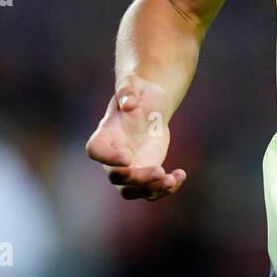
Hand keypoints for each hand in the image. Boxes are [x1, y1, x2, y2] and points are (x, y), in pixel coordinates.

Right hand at [86, 75, 187, 200]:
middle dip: (136, 178)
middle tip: (159, 170)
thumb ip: (128, 91)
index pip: (96, 151)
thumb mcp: (134, 85)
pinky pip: (151, 190)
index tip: (126, 159)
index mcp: (105, 134)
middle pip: (116, 177)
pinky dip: (166, 188)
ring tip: (170, 180)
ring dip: (150, 190)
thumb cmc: (138, 92)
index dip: (108, 158)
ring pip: (131, 191)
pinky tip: (180, 175)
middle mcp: (112, 156)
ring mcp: (128, 168)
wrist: (150, 105)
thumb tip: (129, 103)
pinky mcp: (145, 173)